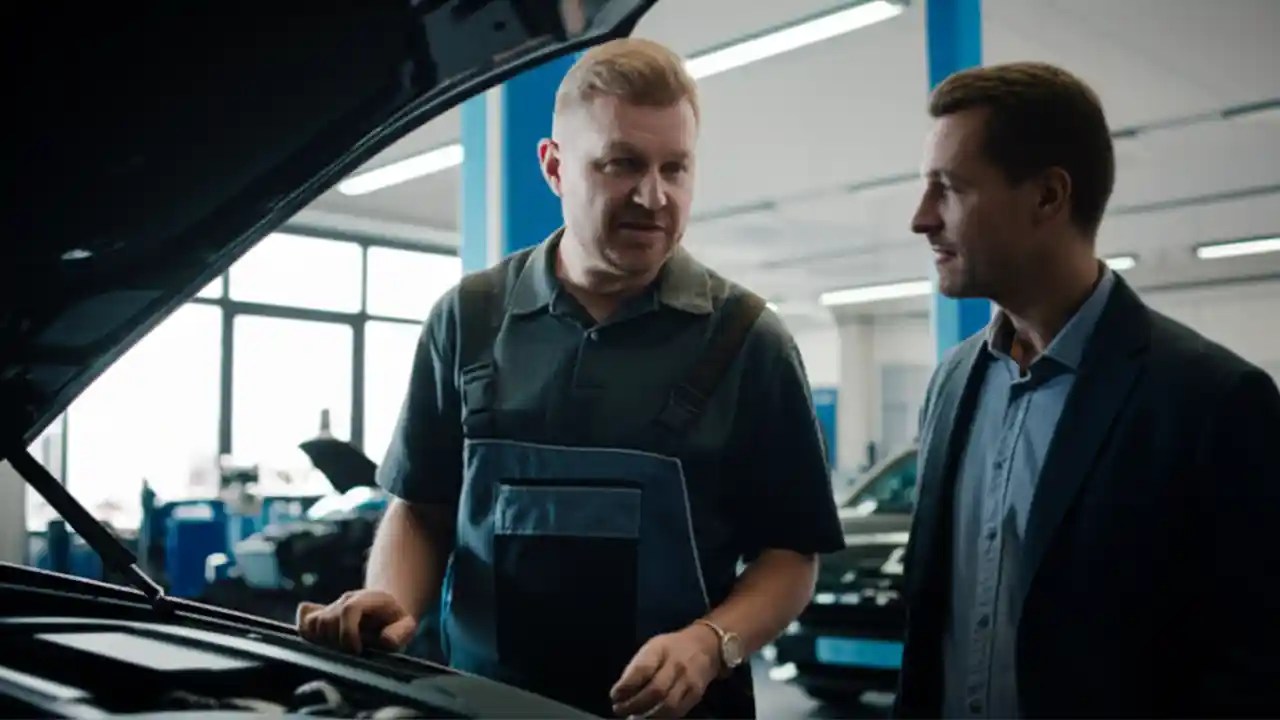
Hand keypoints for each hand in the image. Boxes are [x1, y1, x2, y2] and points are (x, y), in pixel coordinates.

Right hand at [296, 590, 417, 654]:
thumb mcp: (407, 626)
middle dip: (337, 642)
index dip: (348, 633)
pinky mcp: (320, 616)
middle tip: (352, 653)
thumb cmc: (396, 622)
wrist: (385, 610)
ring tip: (342, 650)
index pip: (349, 610)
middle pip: (328, 620)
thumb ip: (400, 633)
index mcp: (367, 599)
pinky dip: (308, 637)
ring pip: (314, 624)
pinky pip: (304, 624)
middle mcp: (345, 600)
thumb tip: (384, 642)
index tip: (357, 651)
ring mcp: (331, 607)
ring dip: (324, 642)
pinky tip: (323, 646)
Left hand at [609, 624, 721, 717]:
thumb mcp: (652, 648)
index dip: (626, 685)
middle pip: (655, 690)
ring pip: (668, 706)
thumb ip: (637, 669)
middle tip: (620, 710)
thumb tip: (620, 694)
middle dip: (634, 705)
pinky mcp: (696, 695)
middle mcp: (676, 665)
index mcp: (660, 649)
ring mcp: (688, 681)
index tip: (614, 695)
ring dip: (647, 716)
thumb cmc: (670, 649)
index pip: (642, 669)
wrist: (705, 646)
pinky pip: (678, 712)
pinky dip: (662, 718)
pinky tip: (651, 717)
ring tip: (634, 717)